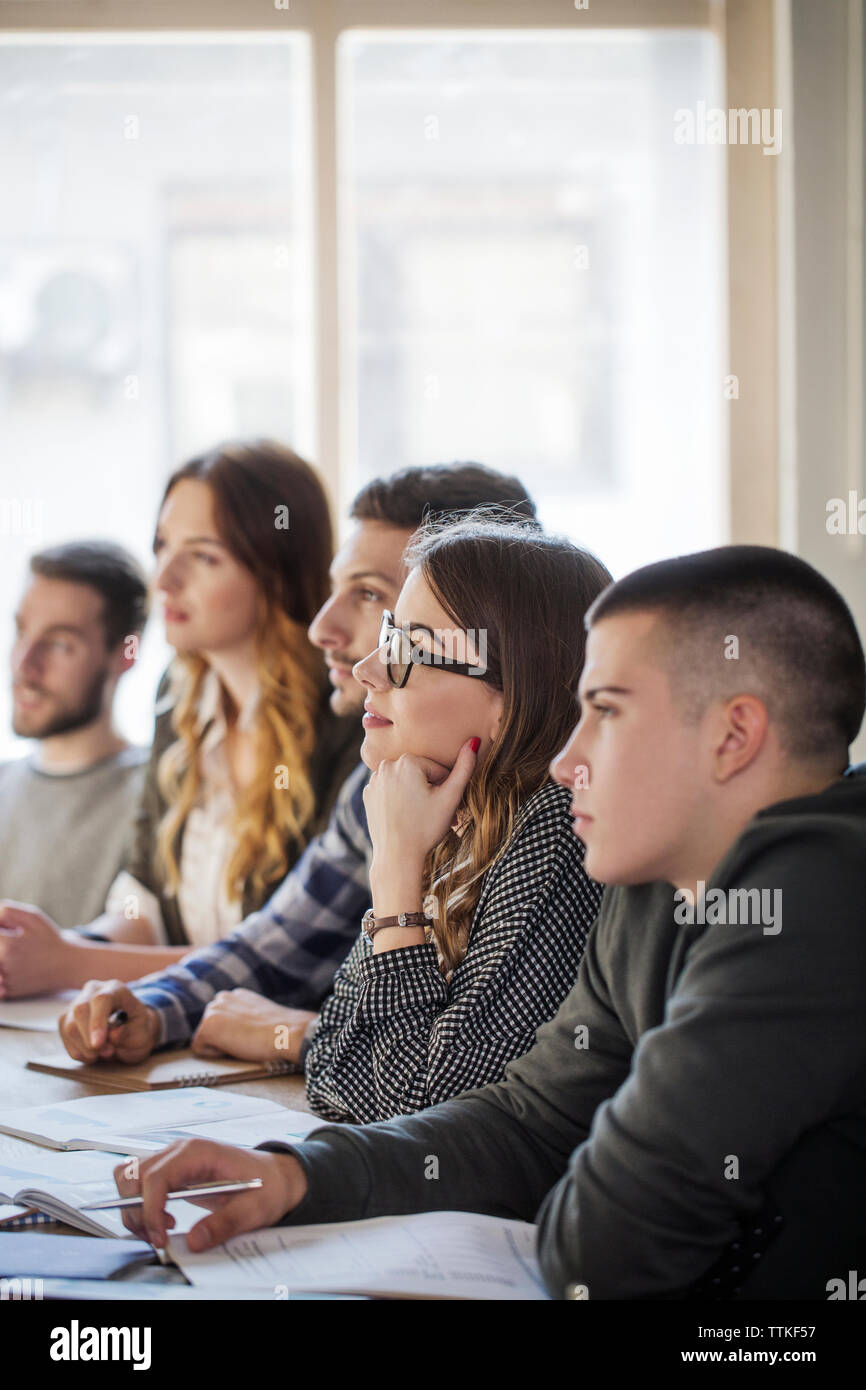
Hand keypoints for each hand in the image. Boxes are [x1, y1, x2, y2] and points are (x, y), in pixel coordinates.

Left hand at [0, 901, 75, 997]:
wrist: (66, 964)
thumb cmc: (49, 939)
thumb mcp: (33, 917)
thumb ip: (7, 911)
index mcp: (9, 945)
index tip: (5, 932)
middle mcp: (5, 965)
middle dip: (1, 943)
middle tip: (10, 942)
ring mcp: (7, 980)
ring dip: (0, 959)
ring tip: (12, 953)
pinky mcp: (9, 992)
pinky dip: (1, 974)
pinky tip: (11, 967)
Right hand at [59, 980, 159, 1063]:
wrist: (130, 1031)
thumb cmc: (137, 1029)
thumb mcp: (142, 1033)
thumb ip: (128, 1033)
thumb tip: (113, 1034)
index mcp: (116, 989)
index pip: (101, 1000)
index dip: (97, 1023)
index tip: (97, 1045)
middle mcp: (93, 990)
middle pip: (80, 1010)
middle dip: (89, 1039)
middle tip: (108, 1053)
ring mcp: (77, 1002)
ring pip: (69, 1026)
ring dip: (85, 1048)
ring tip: (104, 1054)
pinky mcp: (66, 1018)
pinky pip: (64, 1036)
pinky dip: (78, 1051)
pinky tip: (93, 1054)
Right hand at [113, 1138, 307, 1249]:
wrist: (276, 1177)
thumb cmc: (267, 1186)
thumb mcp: (254, 1209)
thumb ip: (224, 1224)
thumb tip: (193, 1240)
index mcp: (198, 1152)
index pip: (156, 1176)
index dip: (150, 1209)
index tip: (159, 1236)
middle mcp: (180, 1152)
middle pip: (133, 1175)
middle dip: (137, 1211)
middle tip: (157, 1237)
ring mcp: (173, 1161)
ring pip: (129, 1178)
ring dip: (134, 1208)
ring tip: (158, 1231)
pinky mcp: (172, 1173)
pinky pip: (140, 1186)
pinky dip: (141, 1206)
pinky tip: (163, 1222)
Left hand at [191, 990, 315, 1064]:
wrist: (286, 1033)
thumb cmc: (279, 1030)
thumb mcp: (259, 1015)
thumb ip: (244, 1015)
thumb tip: (236, 1028)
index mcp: (235, 995)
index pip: (222, 1019)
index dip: (233, 1032)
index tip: (249, 1036)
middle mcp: (221, 998)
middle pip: (211, 1027)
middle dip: (223, 1037)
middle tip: (246, 1041)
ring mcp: (212, 1010)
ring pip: (205, 1037)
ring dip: (219, 1044)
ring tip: (241, 1043)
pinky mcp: (207, 1026)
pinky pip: (199, 1048)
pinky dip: (214, 1053)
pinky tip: (234, 1048)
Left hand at [363, 738, 480, 873]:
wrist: (397, 857)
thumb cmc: (426, 828)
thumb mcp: (451, 797)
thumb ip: (464, 768)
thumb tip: (472, 741)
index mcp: (407, 761)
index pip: (438, 770)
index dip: (446, 790)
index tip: (444, 807)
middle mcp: (386, 765)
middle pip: (421, 774)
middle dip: (432, 792)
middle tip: (438, 815)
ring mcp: (374, 780)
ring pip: (406, 782)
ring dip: (417, 795)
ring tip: (423, 816)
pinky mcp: (368, 794)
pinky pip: (391, 791)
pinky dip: (399, 800)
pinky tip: (405, 817)